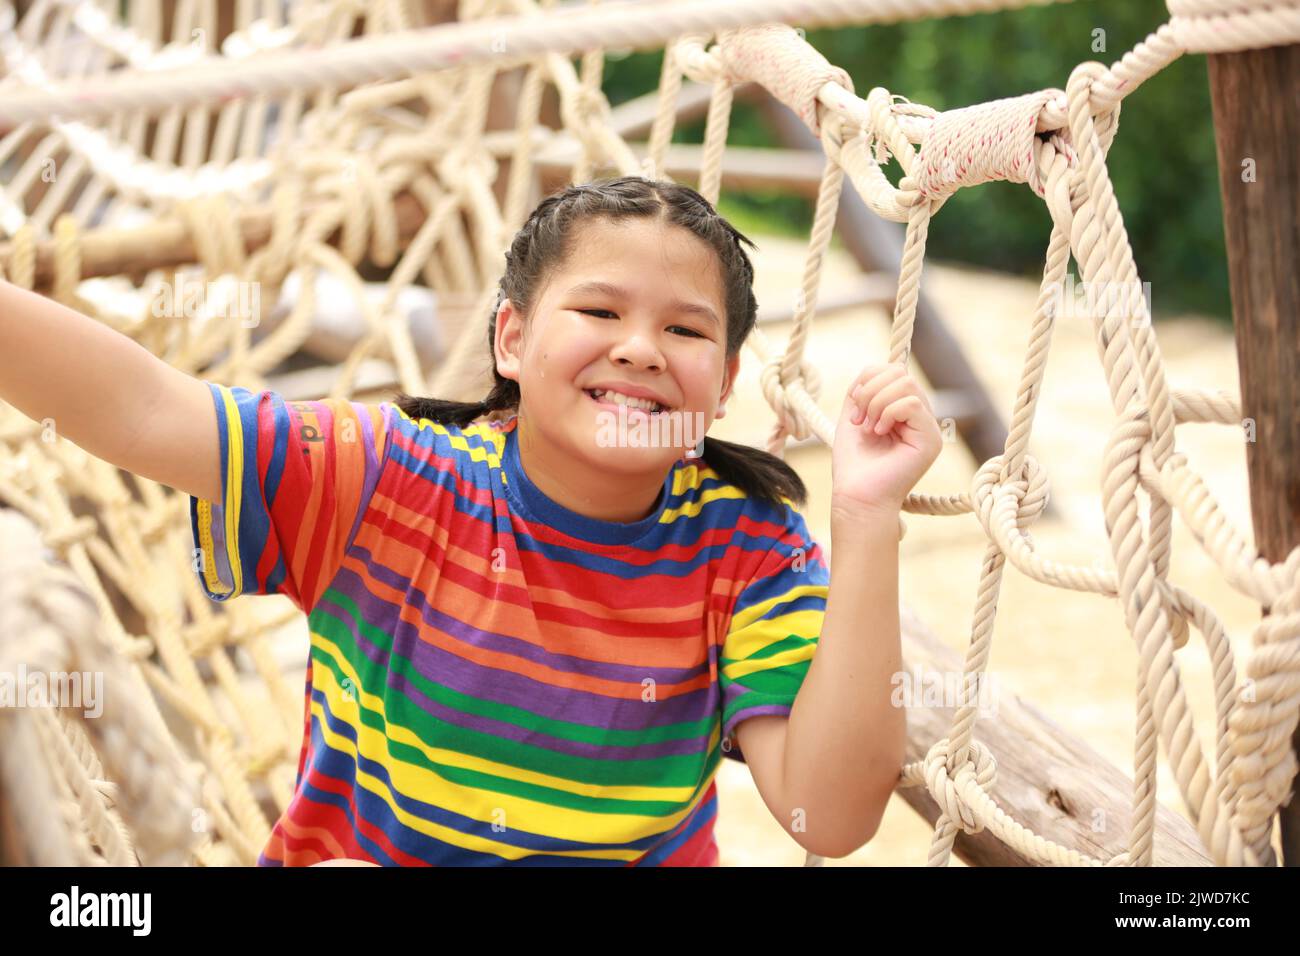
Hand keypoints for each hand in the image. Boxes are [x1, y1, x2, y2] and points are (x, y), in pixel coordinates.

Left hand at [831, 362, 942, 515]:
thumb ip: (863, 390)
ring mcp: (929, 428)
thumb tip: (874, 370)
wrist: (856, 497)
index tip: (854, 409)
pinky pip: (912, 403)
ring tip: (868, 428)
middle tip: (860, 420)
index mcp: (903, 411)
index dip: (868, 381)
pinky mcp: (931, 440)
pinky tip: (879, 433)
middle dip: (870, 391)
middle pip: (900, 372)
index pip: (893, 371)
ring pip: (907, 383)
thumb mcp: (853, 415)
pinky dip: (888, 413)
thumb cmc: (854, 464)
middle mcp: (920, 418)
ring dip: (876, 402)